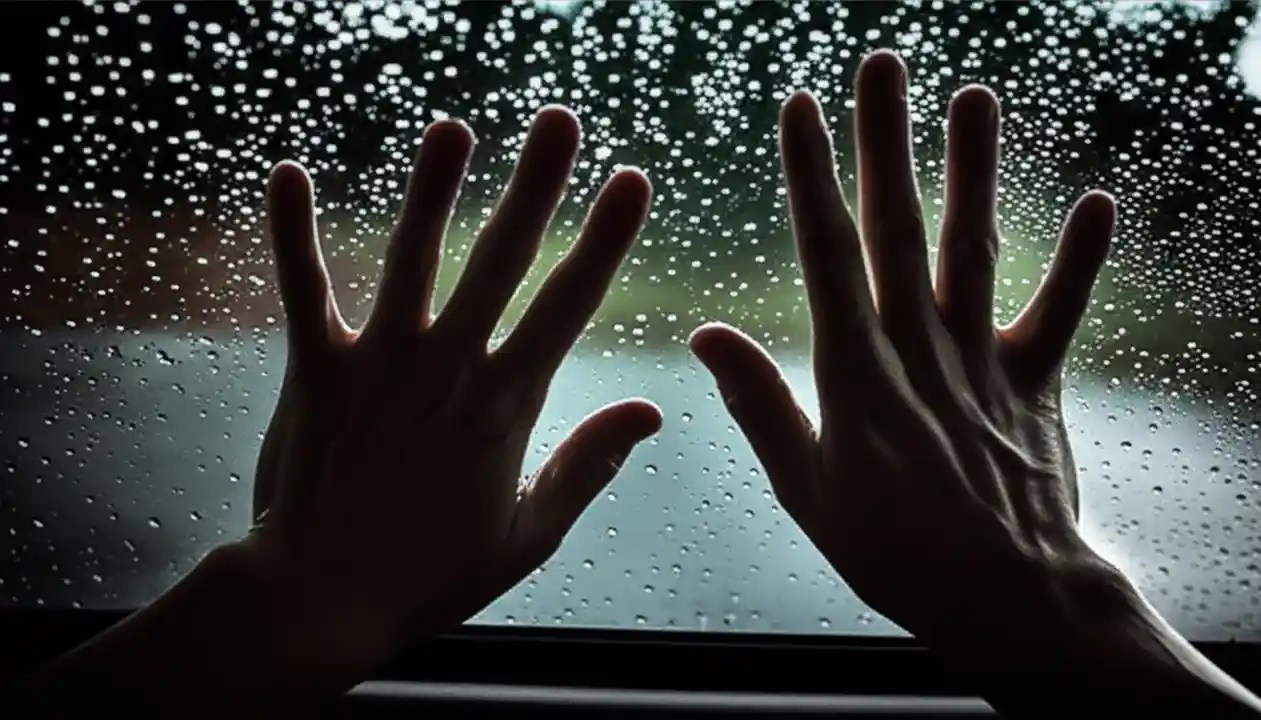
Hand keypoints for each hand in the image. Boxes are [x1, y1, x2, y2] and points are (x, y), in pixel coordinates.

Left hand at [241, 107, 659, 665]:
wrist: (322, 600)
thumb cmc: (429, 575)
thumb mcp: (529, 533)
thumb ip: (589, 464)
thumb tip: (651, 412)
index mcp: (505, 404)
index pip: (568, 304)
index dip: (602, 238)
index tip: (629, 182)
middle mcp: (448, 368)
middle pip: (500, 260)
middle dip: (535, 185)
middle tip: (558, 121)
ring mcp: (380, 363)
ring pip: (411, 257)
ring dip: (431, 188)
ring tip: (452, 128)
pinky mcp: (317, 369)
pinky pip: (303, 289)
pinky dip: (293, 232)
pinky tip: (290, 171)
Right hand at [691, 51, 1120, 650]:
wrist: (1006, 597)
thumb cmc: (895, 553)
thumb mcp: (804, 488)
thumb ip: (760, 404)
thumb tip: (706, 335)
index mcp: (854, 374)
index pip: (826, 254)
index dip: (812, 176)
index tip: (802, 109)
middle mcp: (919, 350)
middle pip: (898, 228)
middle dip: (887, 142)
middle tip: (883, 67)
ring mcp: (982, 360)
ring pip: (973, 248)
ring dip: (974, 170)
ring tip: (974, 99)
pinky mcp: (1036, 381)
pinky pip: (1061, 311)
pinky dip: (1082, 258)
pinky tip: (1102, 199)